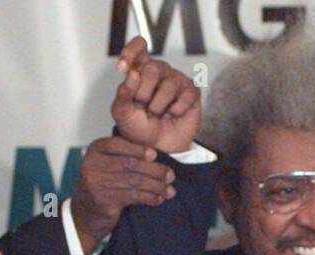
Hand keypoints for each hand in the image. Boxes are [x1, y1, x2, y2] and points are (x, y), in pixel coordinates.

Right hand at [70, 135, 176, 254]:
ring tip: (170, 191)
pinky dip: (149, 198)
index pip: (117, 144)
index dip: (137, 149)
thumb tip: (154, 156)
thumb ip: (123, 156)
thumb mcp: (106, 165)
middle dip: (154, 170)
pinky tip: (159, 199)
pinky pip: (133, 196)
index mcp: (95, 150)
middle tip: (170, 176)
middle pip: (129, 164)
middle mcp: (93, 165)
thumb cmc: (102, 185)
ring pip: (134, 181)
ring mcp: (97, 183)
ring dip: (156, 186)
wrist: (84, 214)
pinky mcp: (104, 201)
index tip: (154, 155)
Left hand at [113, 36, 202, 153]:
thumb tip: (132, 73)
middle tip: (143, 107)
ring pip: (169, 84)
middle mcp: (159, 71)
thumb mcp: (122, 113)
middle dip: (144, 93)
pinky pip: (186, 96)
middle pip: (152, 68)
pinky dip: (176, 111)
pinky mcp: (192, 92)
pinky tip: (172, 115)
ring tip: (157, 114)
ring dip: (159, 106)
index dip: (131, 52)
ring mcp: (177, 80)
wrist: (156, 148)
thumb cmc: (138, 127)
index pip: (139, 46)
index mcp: (140, 69)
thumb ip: (123, 93)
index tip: (123, 69)